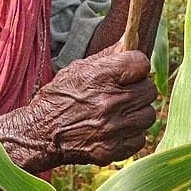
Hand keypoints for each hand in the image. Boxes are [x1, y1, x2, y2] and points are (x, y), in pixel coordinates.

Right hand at [28, 47, 156, 166]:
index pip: (141, 63)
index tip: (131, 70)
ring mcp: (113, 128)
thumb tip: (129, 41)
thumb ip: (107, 57)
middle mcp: (109, 102)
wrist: (41, 133)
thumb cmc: (59, 97)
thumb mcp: (78, 69)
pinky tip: (117, 129)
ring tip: (121, 112)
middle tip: (126, 92)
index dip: (137, 65)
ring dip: (138, 113)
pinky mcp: (114, 149)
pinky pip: (140, 138)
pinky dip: (132, 134)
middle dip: (139, 89)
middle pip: (149, 90)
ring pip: (148, 115)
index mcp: (100, 77)